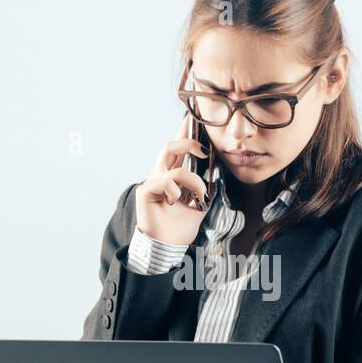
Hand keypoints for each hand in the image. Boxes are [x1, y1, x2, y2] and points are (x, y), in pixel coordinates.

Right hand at [133, 112, 210, 246]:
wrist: (169, 246)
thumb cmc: (181, 227)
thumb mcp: (200, 204)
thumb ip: (205, 188)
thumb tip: (216, 175)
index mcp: (173, 176)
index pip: (178, 149)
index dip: (184, 131)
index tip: (192, 116)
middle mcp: (161, 175)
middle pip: (170, 146)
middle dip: (188, 141)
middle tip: (204, 151)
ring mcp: (152, 182)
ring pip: (173, 165)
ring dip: (192, 179)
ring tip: (199, 195)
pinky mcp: (145, 191)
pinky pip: (165, 181)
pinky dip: (176, 191)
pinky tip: (176, 202)